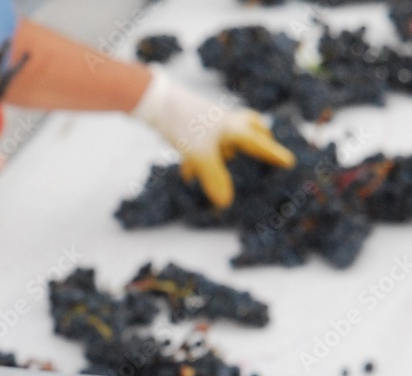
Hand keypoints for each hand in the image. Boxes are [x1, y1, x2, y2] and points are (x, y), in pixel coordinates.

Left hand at [132, 68, 294, 208]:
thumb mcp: (200, 156)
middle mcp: (227, 123)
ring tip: (226, 162)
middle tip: (266, 145)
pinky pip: (205, 142)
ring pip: (227, 134)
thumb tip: (225, 203)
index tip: (289, 162)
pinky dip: (202, 157)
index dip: (273, 154)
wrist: (156, 103)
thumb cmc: (184, 126)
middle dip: (258, 139)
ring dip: (227, 150)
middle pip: (251, 127)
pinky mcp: (193, 124)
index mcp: (235, 129)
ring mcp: (210, 122)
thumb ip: (214, 178)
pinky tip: (187, 173)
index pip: (260, 144)